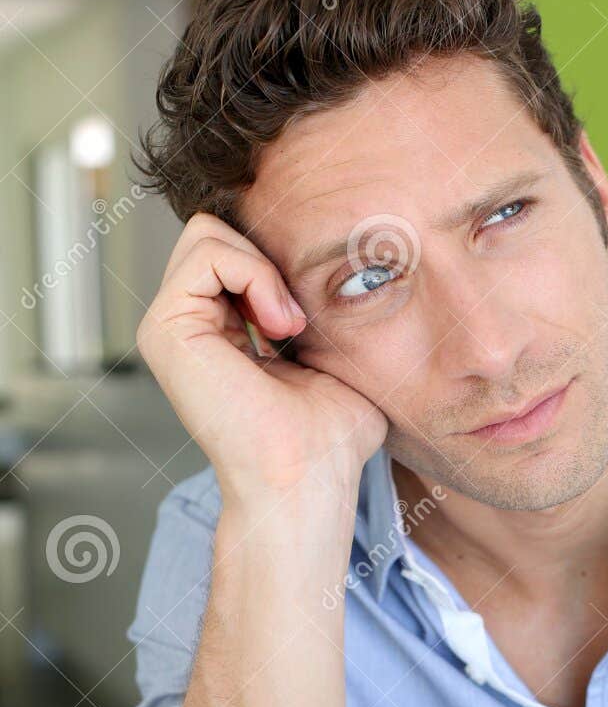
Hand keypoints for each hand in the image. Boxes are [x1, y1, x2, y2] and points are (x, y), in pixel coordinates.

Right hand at [137, 213, 387, 510]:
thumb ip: (319, 312)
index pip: (235, 250)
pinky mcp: (164, 329)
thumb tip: (344, 272)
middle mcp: (186, 328)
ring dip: (263, 269)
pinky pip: (207, 252)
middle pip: (214, 231)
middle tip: (295, 321)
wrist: (310, 474)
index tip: (306, 322)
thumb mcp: (332, 356)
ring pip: (207, 233)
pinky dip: (254, 275)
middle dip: (266, 259)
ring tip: (287, 326)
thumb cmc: (331, 436)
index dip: (279, 265)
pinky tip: (278, 325)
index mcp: (218, 333)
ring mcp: (169, 328)